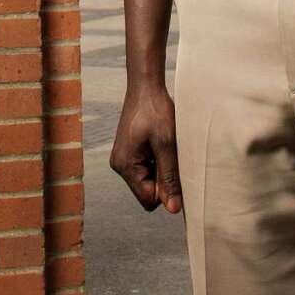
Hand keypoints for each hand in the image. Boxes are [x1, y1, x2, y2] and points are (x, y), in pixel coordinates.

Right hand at [109, 82, 181, 213]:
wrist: (146, 85)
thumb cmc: (156, 110)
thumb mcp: (167, 145)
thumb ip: (169, 177)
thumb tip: (172, 210)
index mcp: (124, 166)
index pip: (149, 199)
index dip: (166, 189)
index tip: (174, 167)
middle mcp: (119, 165)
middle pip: (148, 191)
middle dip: (163, 176)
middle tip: (170, 152)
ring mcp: (123, 158)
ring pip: (149, 179)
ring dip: (161, 166)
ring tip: (165, 144)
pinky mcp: (128, 151)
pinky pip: (146, 167)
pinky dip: (157, 159)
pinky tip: (160, 141)